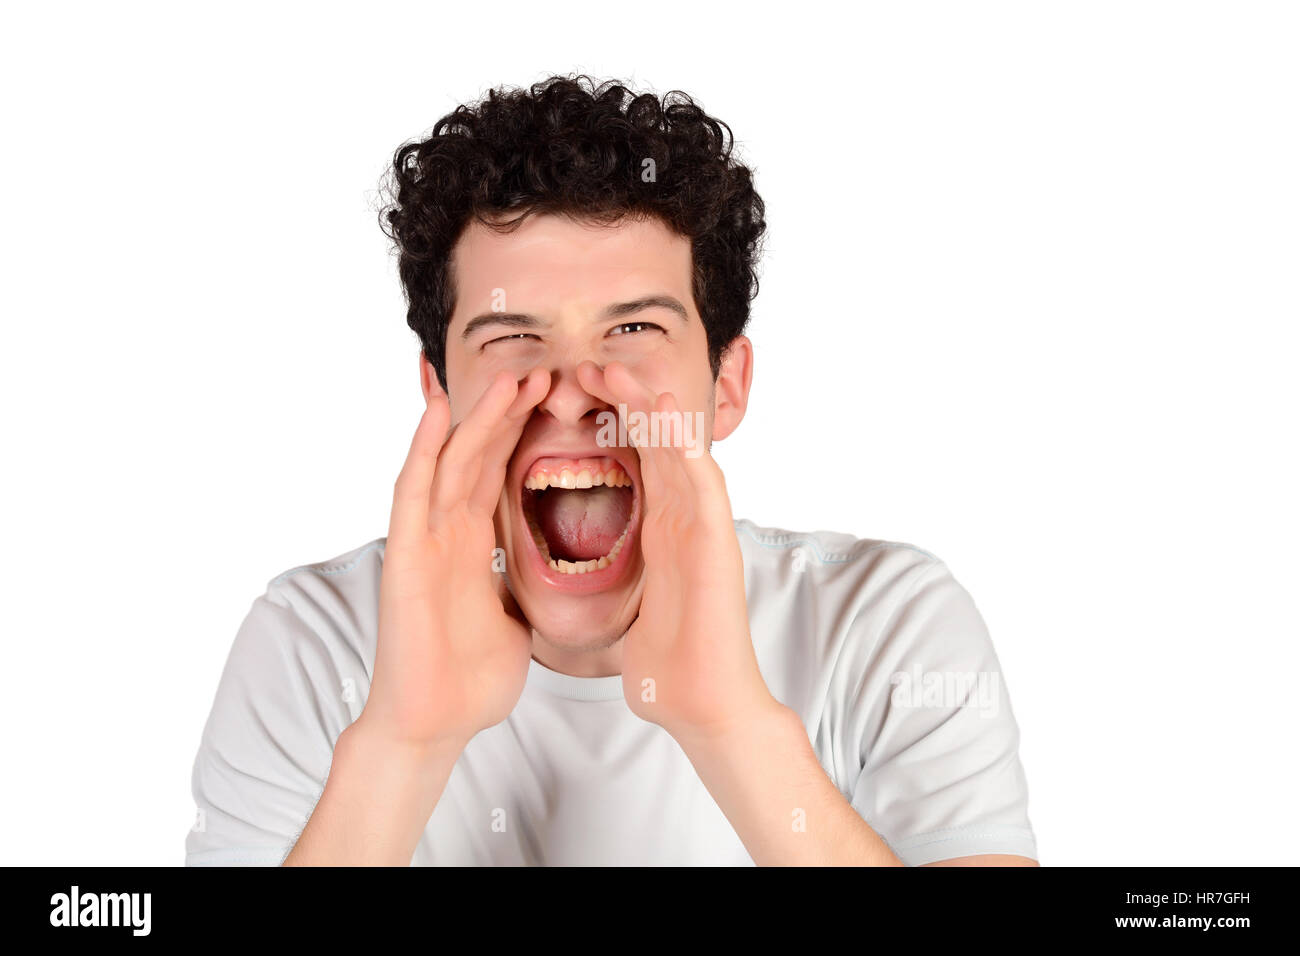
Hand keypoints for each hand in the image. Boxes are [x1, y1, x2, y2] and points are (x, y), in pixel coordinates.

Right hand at [358, 368, 550, 753]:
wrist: (436, 723)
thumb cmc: (469, 679)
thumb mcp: (512, 617)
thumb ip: (515, 583)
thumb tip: (539, 571)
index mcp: (471, 544)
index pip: (498, 473)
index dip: (523, 434)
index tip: (557, 401)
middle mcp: (446, 533)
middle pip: (478, 456)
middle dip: (509, 413)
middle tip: (544, 373)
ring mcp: (422, 540)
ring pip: (449, 461)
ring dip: (477, 417)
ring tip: (510, 377)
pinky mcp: (404, 555)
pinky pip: (414, 491)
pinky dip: (425, 447)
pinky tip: (440, 409)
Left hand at [576, 361, 778, 745]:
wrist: (701, 706)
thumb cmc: (669, 665)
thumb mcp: (629, 606)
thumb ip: (618, 578)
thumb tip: (585, 579)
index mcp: (662, 529)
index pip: (637, 459)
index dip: (610, 421)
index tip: (574, 393)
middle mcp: (684, 519)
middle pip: (656, 441)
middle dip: (625, 398)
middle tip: (589, 364)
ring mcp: (704, 527)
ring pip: (679, 448)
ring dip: (651, 406)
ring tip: (617, 369)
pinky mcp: (717, 542)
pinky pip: (702, 480)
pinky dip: (685, 442)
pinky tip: (665, 410)